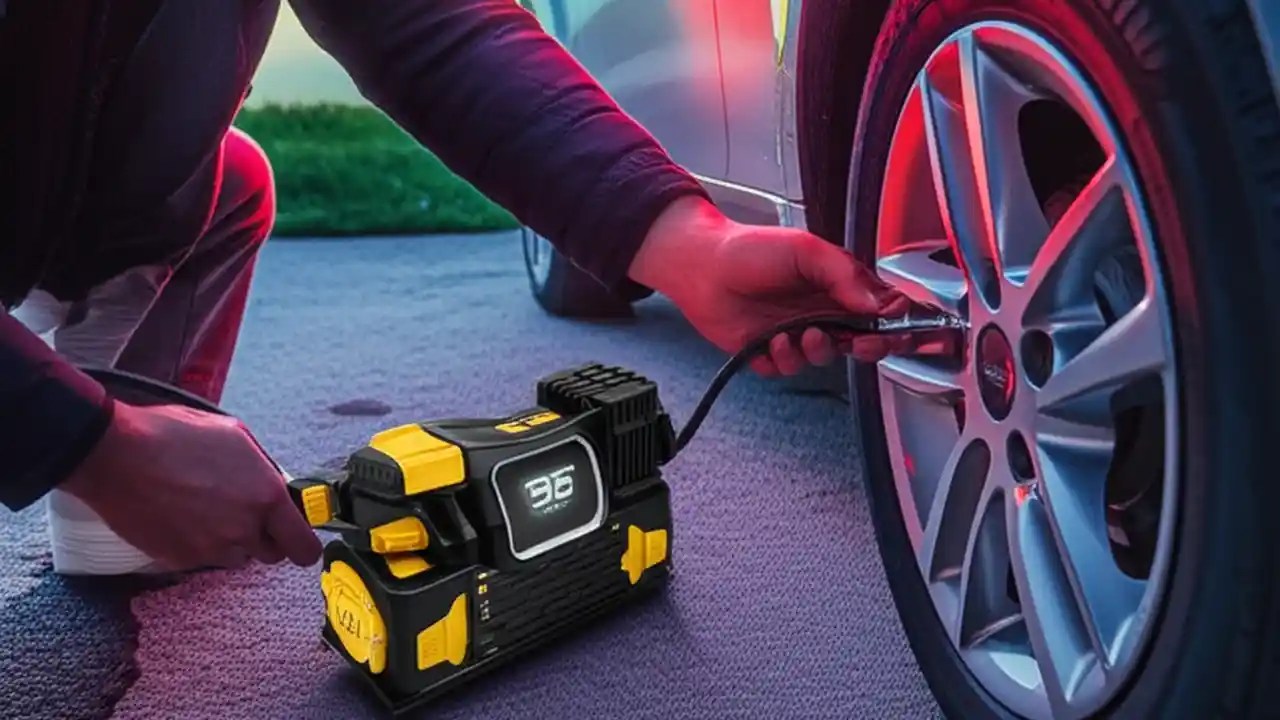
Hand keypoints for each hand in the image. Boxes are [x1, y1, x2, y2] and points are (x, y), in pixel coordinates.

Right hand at [61, 400, 322, 571]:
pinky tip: (180, 516)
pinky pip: (201, 559)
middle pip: (271, 555)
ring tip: (204, 509)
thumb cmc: (175, 436)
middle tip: (242, 512)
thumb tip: (275, 484)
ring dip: (230, 541)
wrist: (115, 455)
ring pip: (236, 557)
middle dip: (264, 537)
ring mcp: (210, 549)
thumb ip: (263, 469)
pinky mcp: (179, 559)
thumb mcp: (235, 436)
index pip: (304, 547)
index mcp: (266, 497)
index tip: (295, 537)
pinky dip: (197, 543)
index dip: (302, 544)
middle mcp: (243, 529)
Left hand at [629, 196, 921, 374]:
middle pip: (863, 341)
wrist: (701, 267)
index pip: (881, 309)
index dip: (893, 323)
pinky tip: (772, 340)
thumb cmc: (750, 250)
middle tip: (860, 342)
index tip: (891, 326)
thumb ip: (846, 275)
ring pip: (826, 358)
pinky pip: (789, 369)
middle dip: (867, 346)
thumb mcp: (806, 250)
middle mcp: (822, 311)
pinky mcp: (771, 352)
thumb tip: (879, 304)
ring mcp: (798, 333)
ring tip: (801, 333)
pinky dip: (784, 358)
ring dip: (818, 350)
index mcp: (838, 285)